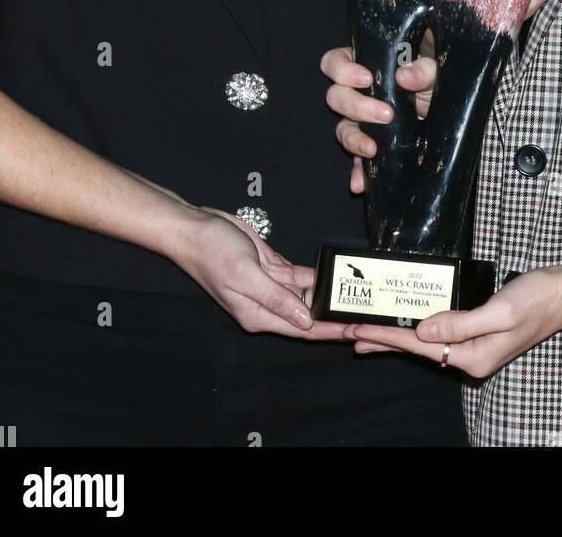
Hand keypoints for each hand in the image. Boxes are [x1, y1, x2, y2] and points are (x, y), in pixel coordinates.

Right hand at [170, 204, 349, 339]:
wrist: (195, 228)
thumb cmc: (213, 252)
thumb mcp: (245, 275)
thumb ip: (276, 298)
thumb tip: (306, 320)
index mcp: (258, 315)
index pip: (303, 329)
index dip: (330, 332)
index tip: (356, 332)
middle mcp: (266, 304)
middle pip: (308, 315)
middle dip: (334, 314)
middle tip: (367, 312)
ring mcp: (270, 285)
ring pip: (306, 295)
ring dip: (328, 295)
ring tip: (358, 294)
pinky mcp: (271, 266)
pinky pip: (300, 276)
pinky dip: (317, 275)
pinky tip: (337, 274)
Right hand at [321, 40, 436, 193]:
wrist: (447, 109)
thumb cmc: (434, 80)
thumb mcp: (433, 71)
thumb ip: (422, 69)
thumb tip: (404, 77)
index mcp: (365, 65)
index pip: (335, 62)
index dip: (342, 69)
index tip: (366, 79)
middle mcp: (357, 93)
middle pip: (335, 96)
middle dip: (356, 106)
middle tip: (386, 114)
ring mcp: (361, 122)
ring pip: (342, 128)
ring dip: (354, 139)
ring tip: (373, 149)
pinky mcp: (370, 145)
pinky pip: (357, 160)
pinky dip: (358, 172)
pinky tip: (361, 183)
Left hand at [343, 251, 561, 378]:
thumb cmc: (537, 298)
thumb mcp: (500, 311)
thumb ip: (460, 323)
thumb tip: (423, 331)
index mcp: (474, 358)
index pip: (420, 347)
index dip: (386, 337)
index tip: (357, 331)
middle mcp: (471, 358)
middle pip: (417, 349)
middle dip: (381, 340)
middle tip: (346, 334)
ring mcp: (474, 347)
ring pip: (424, 342)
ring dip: (394, 336)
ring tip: (362, 335)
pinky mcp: (476, 333)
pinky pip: (438, 333)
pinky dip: (415, 329)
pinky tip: (403, 326)